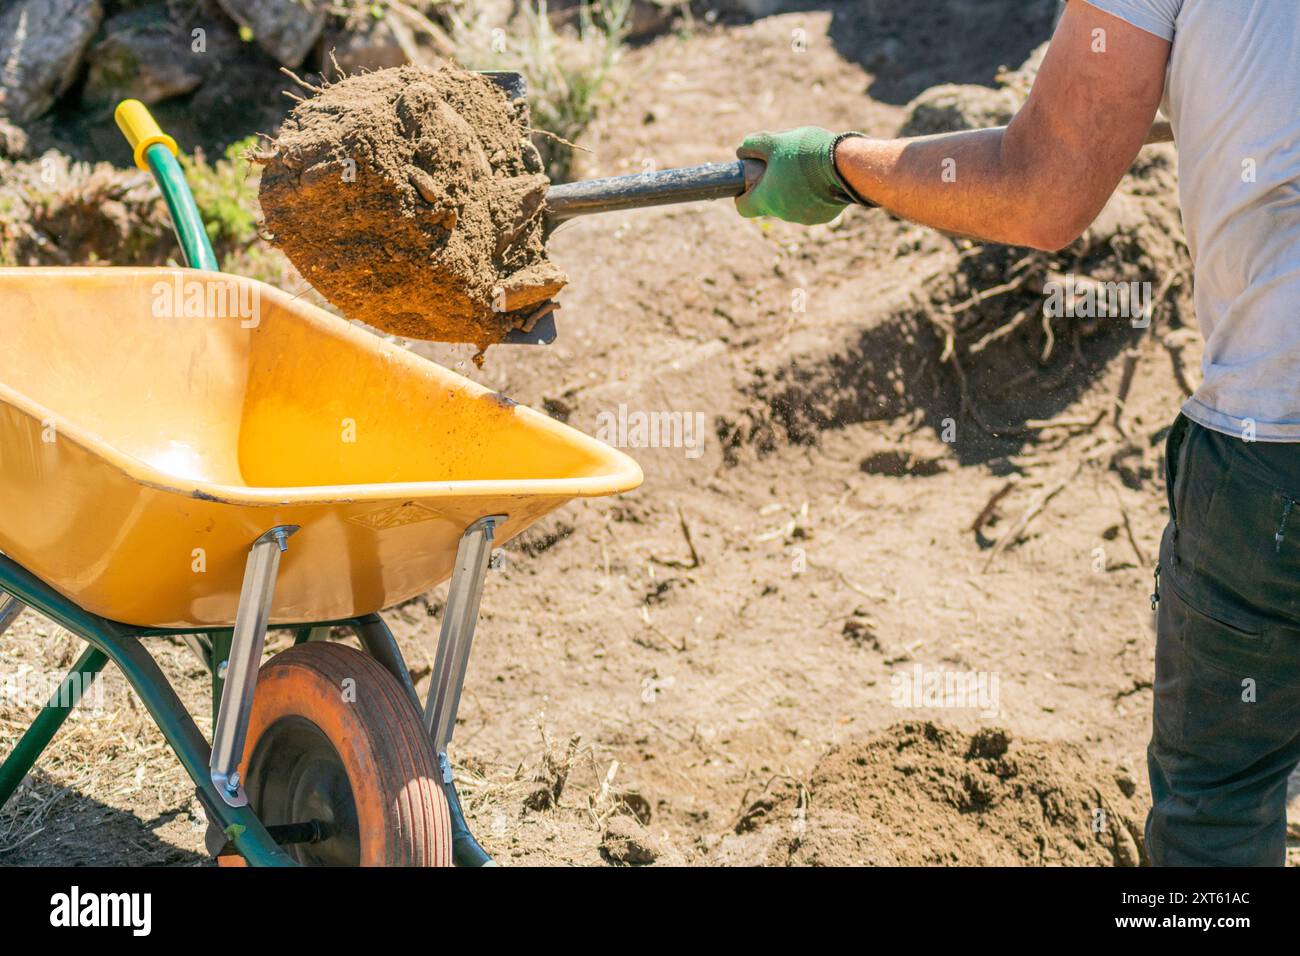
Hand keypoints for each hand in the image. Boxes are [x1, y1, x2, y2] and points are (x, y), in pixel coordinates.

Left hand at [735, 127, 862, 224]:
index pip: (743, 208)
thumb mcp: (775, 141)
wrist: (845, 165)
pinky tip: (822, 178)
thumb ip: (753, 145)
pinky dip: (813, 194)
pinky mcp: (823, 217)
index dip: (742, 195)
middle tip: (783, 165)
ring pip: (791, 204)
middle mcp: (783, 214)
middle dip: (772, 185)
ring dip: (793, 189)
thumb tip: (741, 151)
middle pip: (770, 202)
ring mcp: (804, 218)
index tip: (748, 184)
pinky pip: (812, 206)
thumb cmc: (806, 152)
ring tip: (806, 168)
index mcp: (767, 199)